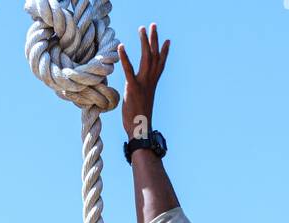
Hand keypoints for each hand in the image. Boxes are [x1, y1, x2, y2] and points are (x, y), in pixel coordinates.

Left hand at [118, 24, 170, 139]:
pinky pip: (129, 70)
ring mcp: (142, 84)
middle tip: (153, 25)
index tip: (167, 40)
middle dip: (154, 40)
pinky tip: (121, 46)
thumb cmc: (139, 122)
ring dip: (144, 42)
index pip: (160, 65)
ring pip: (146, 58)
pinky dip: (125, 57)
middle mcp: (150, 82)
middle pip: (154, 56)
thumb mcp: (141, 103)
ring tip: (142, 28)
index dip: (164, 52)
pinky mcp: (133, 88)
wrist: (141, 131)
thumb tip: (137, 95)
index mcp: (152, 85)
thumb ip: (139, 94)